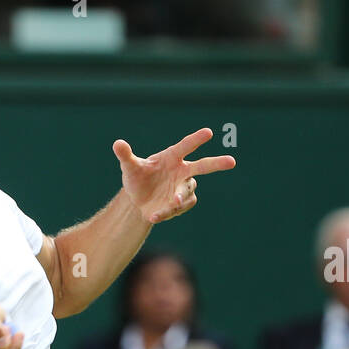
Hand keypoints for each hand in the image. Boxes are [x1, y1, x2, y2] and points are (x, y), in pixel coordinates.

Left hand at [114, 128, 234, 226]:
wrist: (137, 199)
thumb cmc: (138, 177)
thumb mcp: (130, 167)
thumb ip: (126, 155)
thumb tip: (117, 143)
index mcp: (172, 157)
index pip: (186, 146)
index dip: (196, 139)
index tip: (208, 132)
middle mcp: (182, 171)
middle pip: (202, 166)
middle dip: (216, 164)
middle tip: (231, 161)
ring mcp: (182, 188)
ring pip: (188, 191)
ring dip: (182, 196)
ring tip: (174, 202)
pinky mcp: (179, 204)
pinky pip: (178, 207)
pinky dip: (168, 211)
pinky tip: (155, 216)